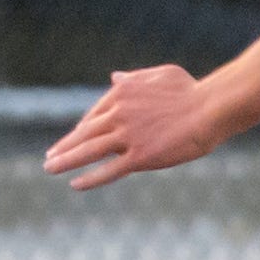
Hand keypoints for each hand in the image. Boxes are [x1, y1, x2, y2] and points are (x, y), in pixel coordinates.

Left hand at [44, 65, 218, 190]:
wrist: (210, 108)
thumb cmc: (190, 90)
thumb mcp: (158, 75)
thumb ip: (133, 78)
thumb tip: (114, 77)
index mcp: (121, 93)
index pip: (94, 115)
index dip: (82, 129)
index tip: (73, 138)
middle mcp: (118, 114)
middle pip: (84, 133)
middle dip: (65, 146)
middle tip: (49, 156)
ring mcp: (127, 136)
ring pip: (89, 151)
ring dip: (66, 161)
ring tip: (50, 168)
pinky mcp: (139, 157)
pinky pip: (109, 170)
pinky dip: (90, 178)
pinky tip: (76, 184)